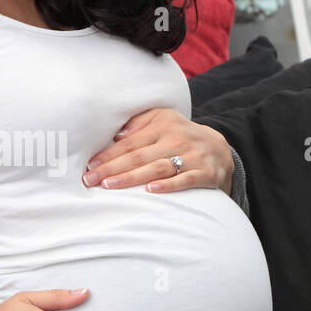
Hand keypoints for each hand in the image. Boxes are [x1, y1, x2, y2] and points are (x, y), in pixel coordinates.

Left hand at [81, 107, 233, 195]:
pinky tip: (150, 190)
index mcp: (162, 126)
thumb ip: (139, 122)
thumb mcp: (163, 119)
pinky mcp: (205, 173)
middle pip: (139, 156)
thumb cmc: (181, 135)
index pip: (130, 142)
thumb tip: (116, 135)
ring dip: (132, 178)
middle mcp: (176, 139)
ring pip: (157, 168)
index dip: (109, 154)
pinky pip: (185, 180)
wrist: (220, 149)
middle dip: (112, 169)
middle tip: (90, 180)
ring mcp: (191, 156)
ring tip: (110, 185)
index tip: (90, 165)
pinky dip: (168, 185)